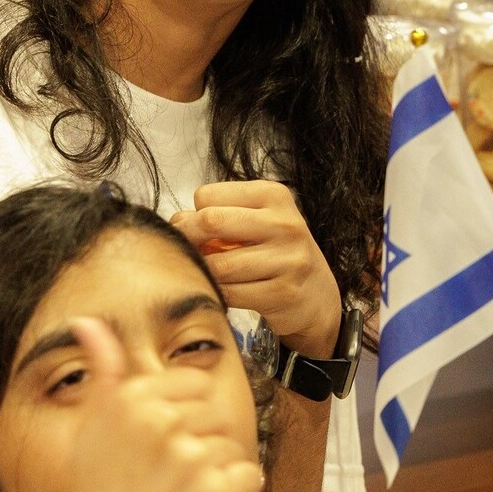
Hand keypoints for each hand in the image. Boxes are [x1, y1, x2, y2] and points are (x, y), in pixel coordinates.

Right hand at [67, 318, 261, 491]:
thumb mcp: (91, 434)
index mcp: (127, 400)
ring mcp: (189, 456)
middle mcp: (157, 420)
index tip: (162, 449)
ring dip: (217, 474)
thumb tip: (88, 321)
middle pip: (214, 414)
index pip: (191, 383)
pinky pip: (249, 477)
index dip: (183, 417)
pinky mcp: (216, 491)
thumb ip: (102, 375)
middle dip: (201, 444)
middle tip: (168, 482)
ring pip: (232, 446)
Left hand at [171, 182, 341, 357]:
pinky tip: (223, 291)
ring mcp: (287, 259)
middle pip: (210, 221)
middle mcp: (284, 223)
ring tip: (208, 273)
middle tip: (186, 251)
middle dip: (188, 238)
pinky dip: (218, 292)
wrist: (316, 295)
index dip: (192, 215)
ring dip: (204, 271)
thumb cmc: (276, 253)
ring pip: (218, 264)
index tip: (194, 231)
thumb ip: (217, 216)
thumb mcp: (255, 223)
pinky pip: (230, 293)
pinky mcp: (284, 292)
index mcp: (273, 195)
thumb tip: (176, 221)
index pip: (208, 195)